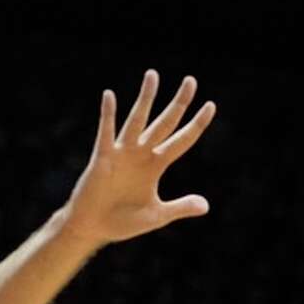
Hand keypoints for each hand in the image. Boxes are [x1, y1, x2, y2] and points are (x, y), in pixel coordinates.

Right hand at [59, 70, 215, 246]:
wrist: (93, 228)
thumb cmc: (123, 222)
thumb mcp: (156, 215)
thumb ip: (180, 207)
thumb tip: (206, 206)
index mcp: (156, 166)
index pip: (182, 140)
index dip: (197, 124)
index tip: (210, 106)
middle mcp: (141, 154)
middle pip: (165, 123)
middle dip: (179, 103)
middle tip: (191, 81)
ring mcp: (122, 153)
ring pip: (137, 120)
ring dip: (146, 98)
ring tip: (153, 75)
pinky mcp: (103, 157)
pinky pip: (106, 133)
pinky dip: (108, 115)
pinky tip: (110, 96)